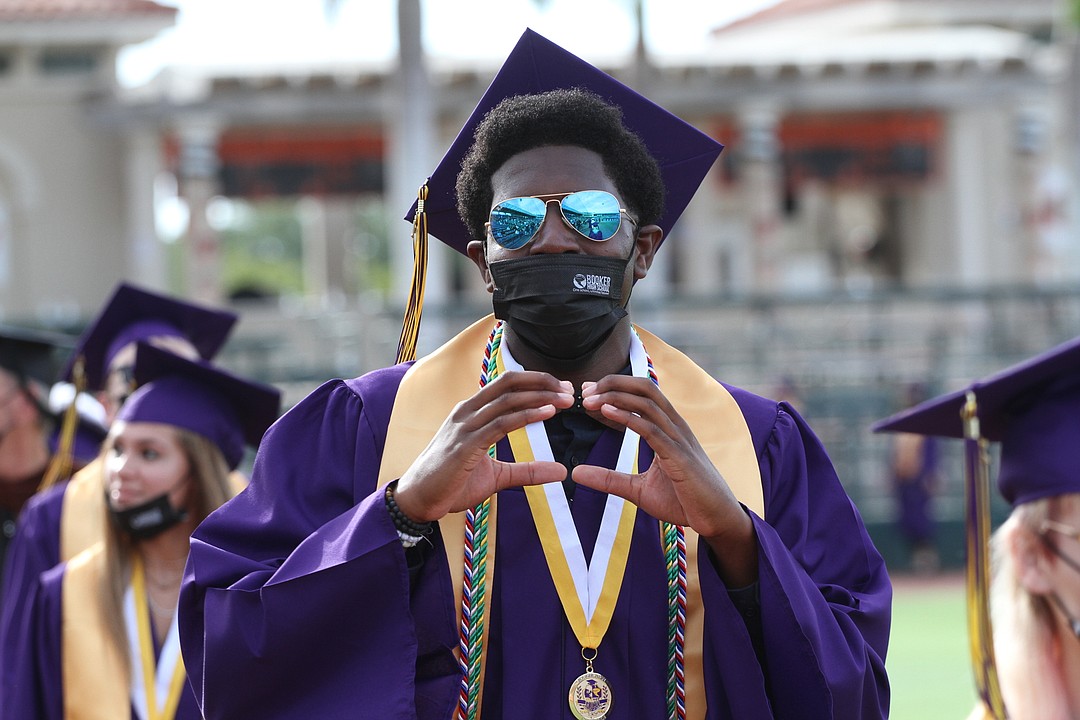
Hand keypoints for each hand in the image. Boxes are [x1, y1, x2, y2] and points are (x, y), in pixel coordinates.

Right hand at [394, 371, 574, 522]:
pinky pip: (501, 423)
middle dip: (541, 382)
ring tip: (565, 400)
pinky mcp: (466, 444)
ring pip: (507, 400)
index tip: (562, 390)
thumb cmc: (451, 484)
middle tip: (569, 390)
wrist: (419, 501)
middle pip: (508, 382)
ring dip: (540, 397)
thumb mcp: (497, 476)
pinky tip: (547, 414)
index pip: (506, 384)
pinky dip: (527, 416)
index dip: (536, 382)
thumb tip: (560, 471)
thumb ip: (527, 470)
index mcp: (471, 412)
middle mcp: (467, 412)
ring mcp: (465, 426)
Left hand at [572, 375, 757, 584]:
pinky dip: (628, 417)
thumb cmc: (683, 501)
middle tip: (585, 390)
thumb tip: (576, 472)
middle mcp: (675, 426)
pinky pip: (652, 429)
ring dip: (615, 397)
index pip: (640, 396)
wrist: (716, 520)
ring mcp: (679, 439)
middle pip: (645, 388)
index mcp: (668, 429)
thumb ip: (609, 479)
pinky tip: (607, 412)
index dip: (614, 389)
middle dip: (613, 383)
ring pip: (647, 403)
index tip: (588, 394)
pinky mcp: (679, 456)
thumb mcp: (638, 490)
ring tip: (590, 400)